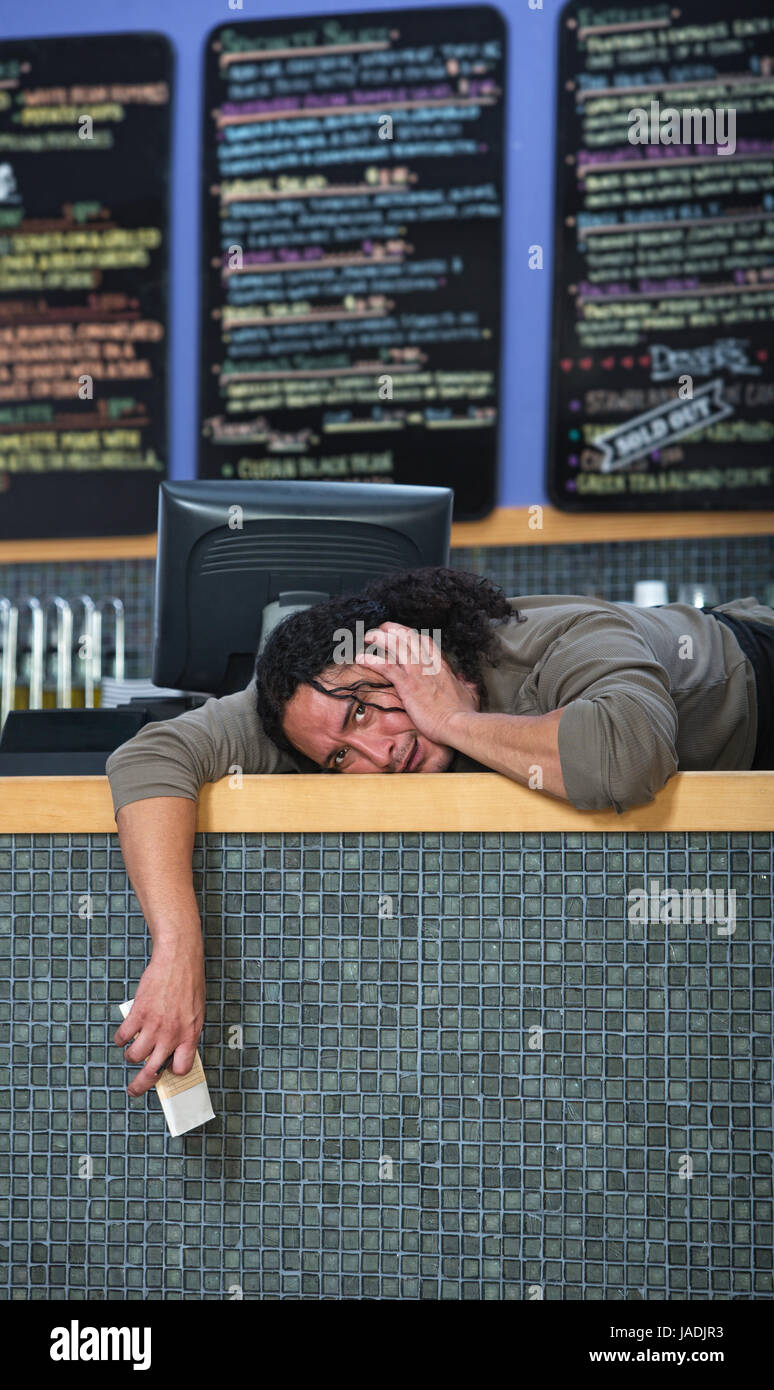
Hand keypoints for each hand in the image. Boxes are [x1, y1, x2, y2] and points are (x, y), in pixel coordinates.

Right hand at [113, 938, 205, 1096]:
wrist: (178, 960)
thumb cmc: (190, 983)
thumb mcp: (196, 1012)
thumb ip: (186, 1032)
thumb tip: (175, 1049)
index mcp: (189, 1035)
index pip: (181, 1068)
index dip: (172, 1071)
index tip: (166, 1070)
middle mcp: (171, 1035)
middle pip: (152, 1071)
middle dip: (141, 1086)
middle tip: (134, 1090)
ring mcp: (153, 1026)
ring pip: (134, 1056)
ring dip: (130, 1056)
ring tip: (131, 1050)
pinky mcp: (138, 1014)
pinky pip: (122, 1036)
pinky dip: (120, 1039)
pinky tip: (122, 1036)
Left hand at [354, 621, 478, 744]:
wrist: (459, 724)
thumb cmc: (465, 713)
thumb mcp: (471, 694)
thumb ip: (467, 685)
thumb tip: (468, 682)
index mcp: (441, 665)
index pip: (424, 641)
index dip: (411, 634)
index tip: (401, 634)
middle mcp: (428, 664)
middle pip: (408, 637)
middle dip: (392, 630)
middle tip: (380, 629)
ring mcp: (417, 673)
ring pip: (396, 646)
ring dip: (380, 638)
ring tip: (368, 636)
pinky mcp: (408, 685)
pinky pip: (386, 667)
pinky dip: (371, 660)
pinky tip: (360, 658)